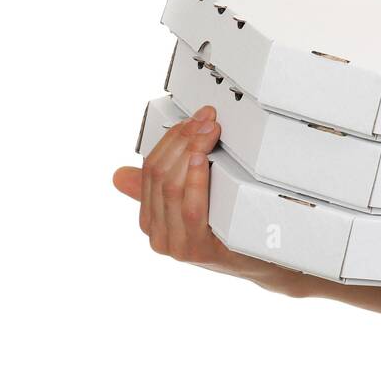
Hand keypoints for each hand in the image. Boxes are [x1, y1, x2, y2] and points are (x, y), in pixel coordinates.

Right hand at [112, 105, 299, 292]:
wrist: (261, 263)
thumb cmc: (227, 231)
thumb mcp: (190, 205)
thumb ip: (160, 189)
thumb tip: (119, 175)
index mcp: (150, 220)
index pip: (149, 169)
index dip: (171, 139)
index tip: (194, 118)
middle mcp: (157, 235)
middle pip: (159, 175)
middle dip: (183, 140)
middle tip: (206, 119)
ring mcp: (176, 245)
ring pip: (172, 188)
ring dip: (191, 151)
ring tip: (208, 131)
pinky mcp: (198, 251)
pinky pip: (191, 208)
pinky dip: (195, 179)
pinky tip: (202, 159)